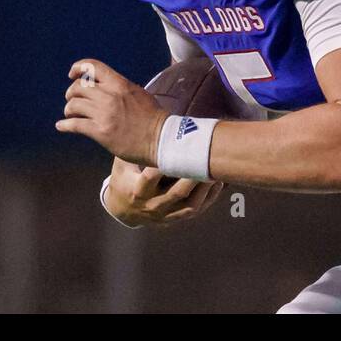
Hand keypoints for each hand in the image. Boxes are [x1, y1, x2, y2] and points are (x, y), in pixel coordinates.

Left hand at [57, 58, 167, 165]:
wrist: (160, 139)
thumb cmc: (153, 117)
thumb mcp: (138, 93)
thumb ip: (120, 88)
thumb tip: (106, 86)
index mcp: (120, 84)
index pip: (93, 67)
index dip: (78, 67)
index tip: (72, 73)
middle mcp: (109, 96)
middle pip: (78, 87)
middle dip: (71, 93)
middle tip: (72, 100)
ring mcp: (104, 114)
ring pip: (73, 105)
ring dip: (69, 109)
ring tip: (70, 114)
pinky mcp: (100, 132)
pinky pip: (74, 125)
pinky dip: (64, 125)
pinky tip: (61, 126)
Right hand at [104, 157, 226, 226]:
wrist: (122, 209)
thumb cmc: (124, 179)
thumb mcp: (123, 163)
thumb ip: (135, 147)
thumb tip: (145, 122)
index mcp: (137, 190)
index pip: (151, 177)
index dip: (165, 163)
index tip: (179, 148)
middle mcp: (152, 204)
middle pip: (177, 192)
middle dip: (193, 175)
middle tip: (206, 157)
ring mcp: (165, 214)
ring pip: (190, 204)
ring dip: (205, 188)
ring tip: (216, 170)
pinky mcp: (174, 218)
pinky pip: (195, 210)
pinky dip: (208, 198)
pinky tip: (217, 183)